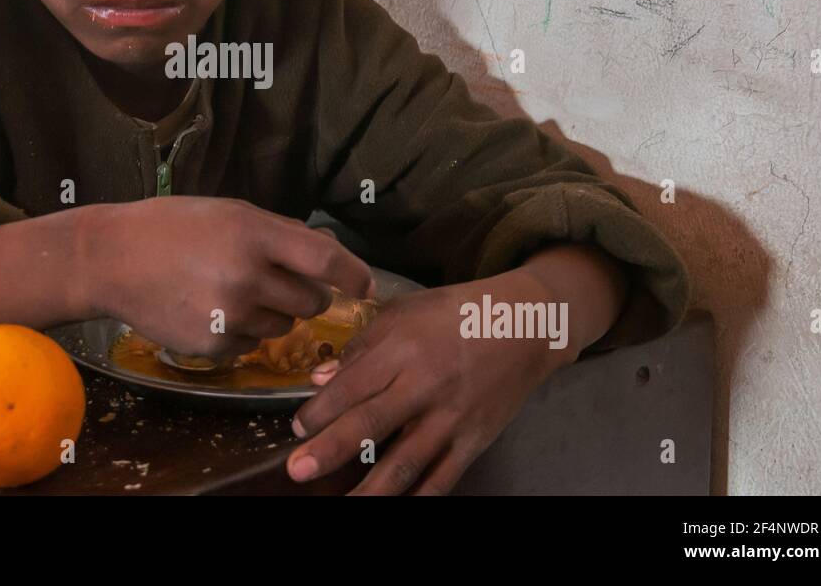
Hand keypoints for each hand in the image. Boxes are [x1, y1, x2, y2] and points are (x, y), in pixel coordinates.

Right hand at [90, 197, 375, 359]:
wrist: (113, 259)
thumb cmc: (174, 227)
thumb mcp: (230, 212)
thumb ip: (279, 232)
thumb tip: (326, 256)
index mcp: (255, 234)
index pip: (326, 260)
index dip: (355, 275)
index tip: (367, 286)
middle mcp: (248, 276)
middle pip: (312, 301)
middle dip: (307, 295)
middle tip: (282, 283)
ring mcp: (230, 314)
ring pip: (284, 326)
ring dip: (274, 314)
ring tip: (235, 292)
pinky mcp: (212, 344)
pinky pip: (251, 345)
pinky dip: (243, 332)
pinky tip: (212, 309)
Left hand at [285, 270, 566, 493]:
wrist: (524, 325)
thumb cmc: (454, 313)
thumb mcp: (403, 313)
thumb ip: (360, 347)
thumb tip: (320, 379)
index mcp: (403, 350)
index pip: (351, 385)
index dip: (319, 410)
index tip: (296, 429)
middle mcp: (424, 387)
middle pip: (370, 425)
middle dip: (329, 450)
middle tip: (296, 471)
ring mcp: (451, 419)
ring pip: (404, 463)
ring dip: (368, 490)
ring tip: (341, 506)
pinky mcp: (474, 441)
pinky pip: (442, 479)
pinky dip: (417, 499)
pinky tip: (394, 506)